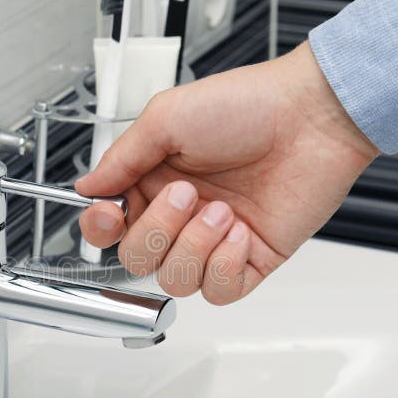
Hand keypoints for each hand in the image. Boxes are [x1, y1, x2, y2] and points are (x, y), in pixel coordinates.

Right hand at [76, 42, 378, 304]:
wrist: (311, 116)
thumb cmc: (246, 105)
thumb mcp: (167, 118)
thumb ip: (121, 157)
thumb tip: (86, 188)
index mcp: (153, 183)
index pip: (110, 227)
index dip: (100, 230)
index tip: (110, 214)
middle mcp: (180, 217)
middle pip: (136, 261)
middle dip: (156, 233)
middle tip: (186, 194)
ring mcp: (213, 242)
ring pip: (174, 282)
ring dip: (193, 247)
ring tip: (222, 210)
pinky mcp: (249, 260)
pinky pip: (217, 292)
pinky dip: (222, 267)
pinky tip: (239, 232)